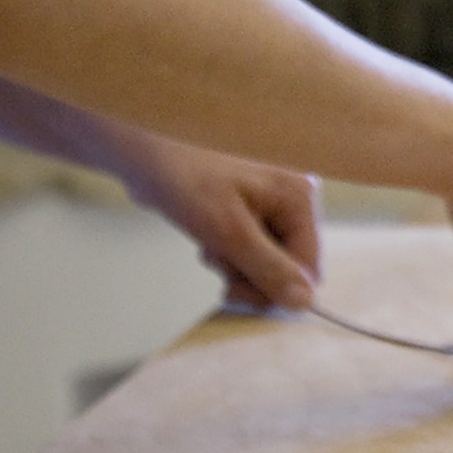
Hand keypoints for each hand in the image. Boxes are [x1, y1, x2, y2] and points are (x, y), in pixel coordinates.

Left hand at [122, 140, 322, 310]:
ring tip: (210, 246)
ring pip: (269, 262)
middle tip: (217, 262)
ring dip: (237, 266)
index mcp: (299, 197)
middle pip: (290, 265)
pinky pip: (252, 249)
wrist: (144, 151)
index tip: (235, 290)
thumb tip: (306, 302)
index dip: (275, 288)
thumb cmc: (184, 179)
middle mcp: (293, 199)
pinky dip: (229, 254)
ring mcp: (271, 204)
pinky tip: (208, 240)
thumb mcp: (228, 231)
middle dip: (252, 274)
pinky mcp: (250, 209)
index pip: (308, 265)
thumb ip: (269, 268)